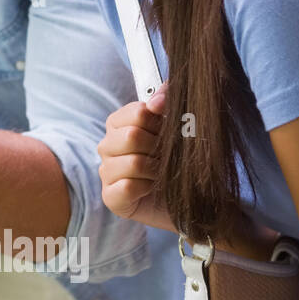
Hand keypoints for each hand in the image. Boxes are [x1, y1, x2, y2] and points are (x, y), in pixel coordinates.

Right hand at [97, 83, 167, 222]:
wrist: (192, 199)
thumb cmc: (180, 161)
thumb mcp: (179, 127)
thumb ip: (168, 101)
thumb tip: (156, 100)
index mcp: (119, 124)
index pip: (137, 112)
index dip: (159, 122)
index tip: (168, 132)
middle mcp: (107, 146)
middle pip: (132, 136)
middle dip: (157, 148)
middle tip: (167, 157)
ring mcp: (106, 172)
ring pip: (132, 163)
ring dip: (155, 171)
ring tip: (162, 175)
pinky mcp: (111, 197)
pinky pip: (126, 187)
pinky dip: (146, 188)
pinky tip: (152, 190)